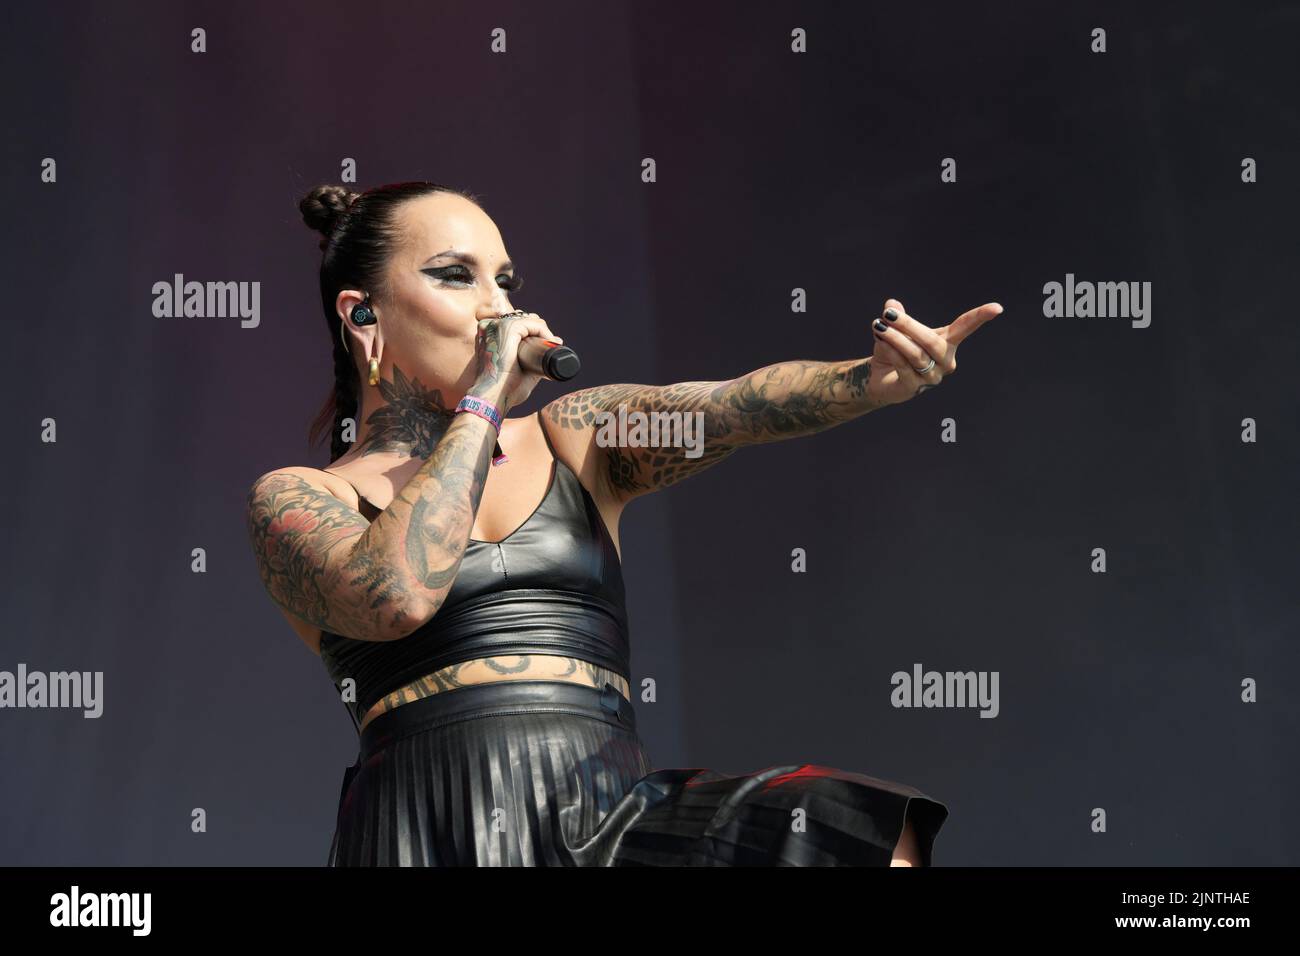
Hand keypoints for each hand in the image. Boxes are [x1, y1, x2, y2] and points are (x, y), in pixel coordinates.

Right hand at [468, 311, 562, 412]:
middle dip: (540, 332)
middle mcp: (491, 327)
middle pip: (524, 319)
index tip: (546, 347)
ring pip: (530, 320)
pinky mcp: (507, 329)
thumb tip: (557, 341)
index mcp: (489, 335)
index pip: (517, 325)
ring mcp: (497, 326)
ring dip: (544, 332)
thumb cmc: (505, 389)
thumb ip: (535, 356)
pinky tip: (549, 342)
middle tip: (549, 348)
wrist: (493, 397)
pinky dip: (544, 332)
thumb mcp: (522, 369)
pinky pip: (533, 323)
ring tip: (550, 347)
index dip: (534, 333)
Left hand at [866, 297, 1002, 404]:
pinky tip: (881, 341)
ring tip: (879, 325)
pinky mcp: (914, 388)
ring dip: (895, 338)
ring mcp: (931, 377)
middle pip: (932, 341)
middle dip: (909, 325)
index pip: (965, 327)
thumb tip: (892, 304)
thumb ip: (897, 316)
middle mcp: (944, 361)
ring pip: (916, 354)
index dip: (980, 317)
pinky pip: (904, 366)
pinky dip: (891, 351)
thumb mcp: (895, 329)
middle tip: (889, 313)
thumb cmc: (894, 351)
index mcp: (947, 342)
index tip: (998, 308)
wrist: (880, 378)